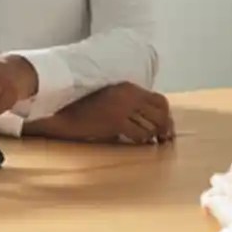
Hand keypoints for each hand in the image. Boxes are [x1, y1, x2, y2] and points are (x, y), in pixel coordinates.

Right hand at [24, 83, 173, 143]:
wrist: (64, 113)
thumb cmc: (85, 110)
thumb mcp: (110, 100)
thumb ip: (129, 105)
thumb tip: (148, 121)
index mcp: (128, 87)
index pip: (160, 100)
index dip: (167, 116)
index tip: (166, 128)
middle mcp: (128, 95)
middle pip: (161, 113)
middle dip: (165, 127)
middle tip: (164, 140)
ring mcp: (123, 107)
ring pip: (152, 125)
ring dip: (153, 136)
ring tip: (151, 143)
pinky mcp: (116, 121)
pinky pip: (139, 134)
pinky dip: (142, 141)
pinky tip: (138, 144)